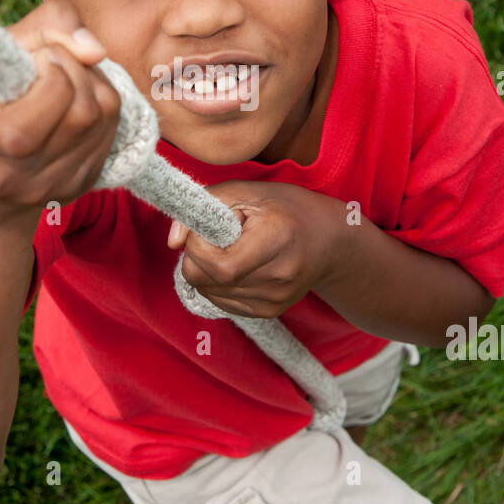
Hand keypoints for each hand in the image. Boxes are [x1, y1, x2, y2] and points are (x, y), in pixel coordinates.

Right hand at [0, 0, 122, 216]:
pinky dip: (100, 106)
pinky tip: (71, 103)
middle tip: (52, 63)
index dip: (53, 68)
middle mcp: (9, 173)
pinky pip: (110, 133)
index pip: (45, 100)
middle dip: (77, 71)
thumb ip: (45, 26)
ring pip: (103, 119)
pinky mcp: (76, 187)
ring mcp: (46, 188)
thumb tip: (96, 50)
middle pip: (82, 111)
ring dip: (92, 84)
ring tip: (62, 79)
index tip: (34, 59)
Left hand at [166, 181, 341, 318]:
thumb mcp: (246, 191)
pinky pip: (221, 302)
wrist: (330, 241)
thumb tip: (173, 242)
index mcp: (277, 238)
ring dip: (207, 271)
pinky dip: (217, 283)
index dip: (198, 247)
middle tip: (215, 238)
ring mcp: (275, 299)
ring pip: (209, 294)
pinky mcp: (269, 312)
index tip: (206, 228)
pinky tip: (237, 265)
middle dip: (196, 259)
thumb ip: (204, 207)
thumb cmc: (285, 208)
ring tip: (234, 249)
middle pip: (207, 282)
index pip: (219, 265)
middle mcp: (279, 276)